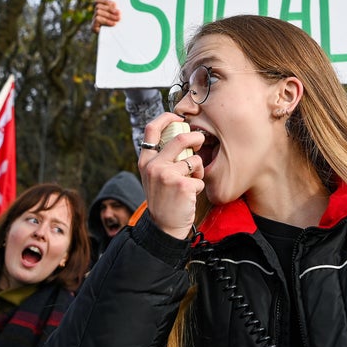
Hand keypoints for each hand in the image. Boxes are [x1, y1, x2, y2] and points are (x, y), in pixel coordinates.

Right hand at [92, 0, 120, 33]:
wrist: (114, 41)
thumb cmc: (118, 27)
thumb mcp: (117, 17)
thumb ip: (115, 11)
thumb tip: (116, 7)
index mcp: (100, 11)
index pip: (97, 1)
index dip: (105, 1)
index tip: (115, 4)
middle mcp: (95, 15)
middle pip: (98, 6)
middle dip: (109, 9)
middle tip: (119, 14)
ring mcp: (93, 21)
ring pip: (98, 12)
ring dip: (109, 15)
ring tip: (117, 19)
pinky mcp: (93, 27)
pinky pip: (97, 19)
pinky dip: (106, 20)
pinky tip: (113, 24)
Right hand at [138, 113, 205, 239]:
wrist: (163, 228)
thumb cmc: (163, 200)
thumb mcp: (153, 177)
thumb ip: (161, 158)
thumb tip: (180, 136)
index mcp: (145, 161)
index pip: (151, 129)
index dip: (167, 118)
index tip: (179, 118)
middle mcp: (153, 166)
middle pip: (180, 138)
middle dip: (196, 138)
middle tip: (201, 141)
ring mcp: (167, 175)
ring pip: (195, 160)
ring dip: (199, 170)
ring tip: (192, 181)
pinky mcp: (182, 185)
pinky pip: (199, 178)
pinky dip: (199, 186)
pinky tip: (190, 195)